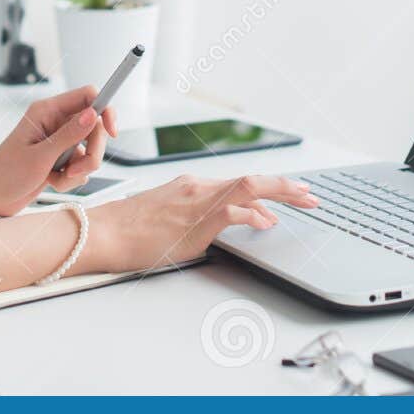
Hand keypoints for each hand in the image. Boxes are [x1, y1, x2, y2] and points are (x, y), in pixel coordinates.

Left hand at [0, 86, 118, 216]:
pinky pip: (82, 165)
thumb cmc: (5, 174)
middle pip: (95, 127)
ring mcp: (59, 141)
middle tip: (77, 170)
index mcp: (47, 111)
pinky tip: (53, 182)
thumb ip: (69, 135)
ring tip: (60, 178)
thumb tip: (93, 114)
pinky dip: (72, 178)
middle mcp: (55, 122)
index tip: (113, 131)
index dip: (105, 109)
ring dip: (81, 169)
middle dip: (92, 151)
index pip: (87, 96)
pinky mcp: (61, 158)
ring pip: (90, 149)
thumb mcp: (39, 156)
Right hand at [84, 174, 318, 272]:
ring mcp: (197, 201)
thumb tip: (222, 228)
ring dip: (280, 193)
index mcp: (192, 186)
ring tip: (304, 200)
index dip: (270, 188)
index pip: (240, 183)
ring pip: (248, 188)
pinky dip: (252, 215)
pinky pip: (231, 211)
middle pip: (252, 180)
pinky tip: (265, 223)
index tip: (291, 194)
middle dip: (286, 186)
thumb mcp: (169, 219)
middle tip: (310, 194)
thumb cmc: (128, 230)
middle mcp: (198, 187)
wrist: (103, 232)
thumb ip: (199, 219)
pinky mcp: (194, 219)